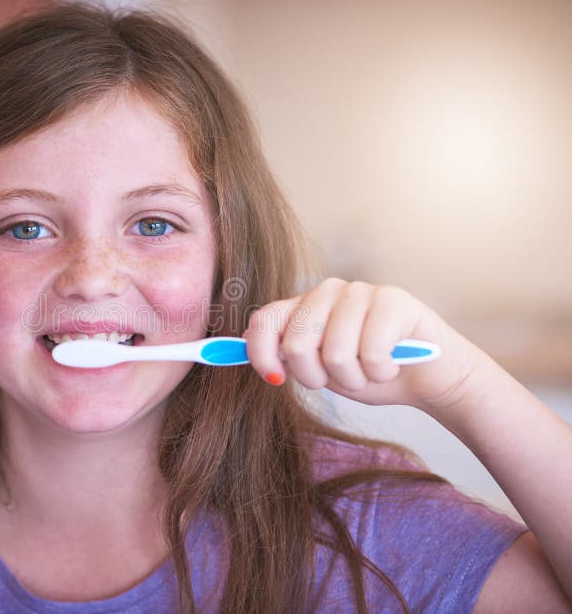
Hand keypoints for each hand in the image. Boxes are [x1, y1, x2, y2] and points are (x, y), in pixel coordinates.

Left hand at [244, 277, 491, 415]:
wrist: (429, 378)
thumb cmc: (369, 373)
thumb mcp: (320, 370)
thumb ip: (285, 356)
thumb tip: (242, 339)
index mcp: (303, 306)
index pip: (264, 321)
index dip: (260, 355)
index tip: (276, 381)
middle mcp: (327, 291)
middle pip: (296, 344)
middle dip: (317, 378)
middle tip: (343, 378)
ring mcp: (360, 291)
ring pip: (335, 354)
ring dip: (355, 379)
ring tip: (370, 372)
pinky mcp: (393, 299)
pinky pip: (371, 353)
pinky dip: (381, 373)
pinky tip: (393, 364)